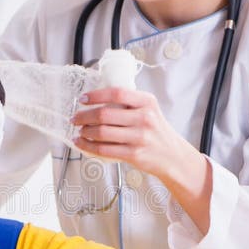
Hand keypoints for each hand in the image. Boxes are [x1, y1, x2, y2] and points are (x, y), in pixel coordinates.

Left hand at [72, 87, 211, 233]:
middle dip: (84, 116)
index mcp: (147, 102)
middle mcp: (144, 118)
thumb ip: (129, 103)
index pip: (117, 93)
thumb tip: (96, 100)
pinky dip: (88, 146)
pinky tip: (82, 143)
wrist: (172, 156)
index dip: (96, 95)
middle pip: (105, 114)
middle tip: (75, 118)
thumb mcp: (149, 110)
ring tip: (79, 131)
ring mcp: (139, 137)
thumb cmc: (155, 131)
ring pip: (102, 132)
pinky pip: (104, 149)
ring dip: (85, 131)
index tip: (82, 99)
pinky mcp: (134, 154)